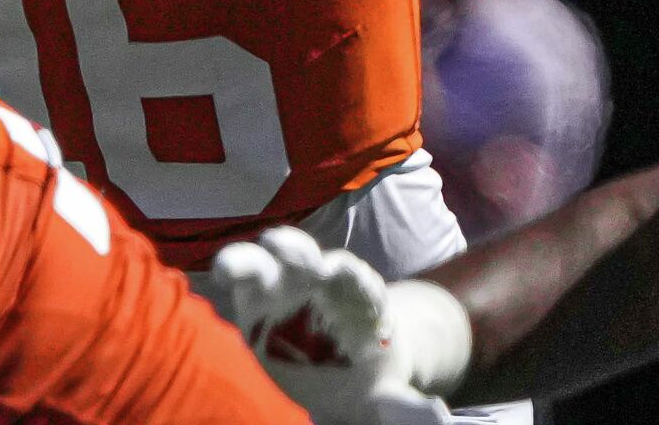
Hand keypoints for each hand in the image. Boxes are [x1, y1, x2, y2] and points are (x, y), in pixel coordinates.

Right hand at [206, 227, 452, 424]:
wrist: (338, 383)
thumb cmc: (368, 385)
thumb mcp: (389, 400)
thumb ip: (405, 409)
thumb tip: (436, 421)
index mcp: (359, 299)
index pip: (357, 280)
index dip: (351, 277)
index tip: (341, 274)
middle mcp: (318, 283)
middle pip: (306, 257)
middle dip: (294, 251)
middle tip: (285, 251)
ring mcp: (283, 286)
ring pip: (265, 261)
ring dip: (250, 259)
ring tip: (230, 266)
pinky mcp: (254, 297)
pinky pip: (241, 279)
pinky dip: (233, 273)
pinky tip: (222, 275)